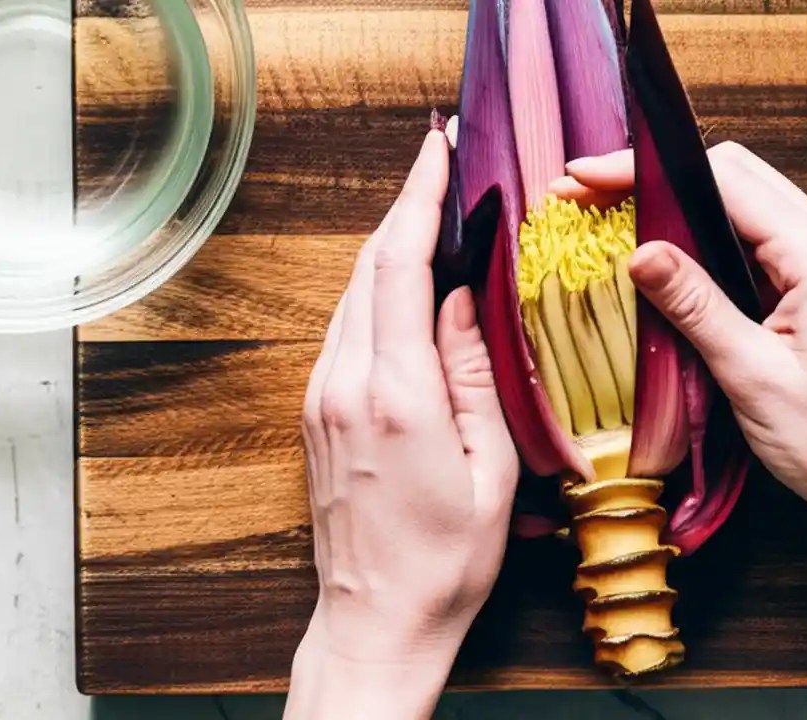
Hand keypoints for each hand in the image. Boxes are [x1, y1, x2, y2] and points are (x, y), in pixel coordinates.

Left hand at [289, 130, 518, 718]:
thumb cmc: (445, 560)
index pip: (398, 268)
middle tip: (444, 172)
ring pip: (351, 296)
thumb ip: (477, 374)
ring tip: (433, 222)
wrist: (374, 620)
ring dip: (389, 251)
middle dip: (405, 211)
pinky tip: (405, 292)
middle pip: (368, 269)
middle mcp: (344, 386)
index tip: (436, 150)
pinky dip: (374, 294)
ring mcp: (320, 398)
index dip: (417, 199)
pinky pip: (343, 330)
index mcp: (396, 396)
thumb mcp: (491, 468)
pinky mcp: (314, 413)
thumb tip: (467, 297)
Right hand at [553, 143, 806, 523]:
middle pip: (732, 173)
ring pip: (742, 200)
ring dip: (677, 201)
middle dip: (656, 174)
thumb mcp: (750, 375)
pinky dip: (704, 233)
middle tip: (588, 195)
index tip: (584, 178)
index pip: (722, 178)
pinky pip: (755, 236)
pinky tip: (665, 254)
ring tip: (612, 215)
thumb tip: (638, 250)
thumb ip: (696, 306)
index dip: (646, 169)